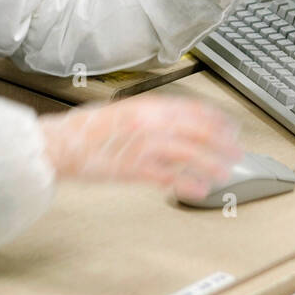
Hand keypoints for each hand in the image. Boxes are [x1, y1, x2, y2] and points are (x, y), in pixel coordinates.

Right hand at [38, 96, 243, 200]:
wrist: (57, 144)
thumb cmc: (84, 130)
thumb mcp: (122, 111)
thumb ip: (149, 115)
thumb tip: (177, 122)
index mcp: (146, 105)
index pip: (192, 109)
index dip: (216, 120)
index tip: (230, 128)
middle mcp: (148, 122)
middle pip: (196, 131)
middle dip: (221, 144)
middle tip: (236, 153)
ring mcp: (140, 145)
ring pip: (187, 154)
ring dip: (210, 164)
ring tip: (225, 173)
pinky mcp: (131, 168)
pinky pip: (166, 176)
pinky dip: (186, 183)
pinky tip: (199, 189)